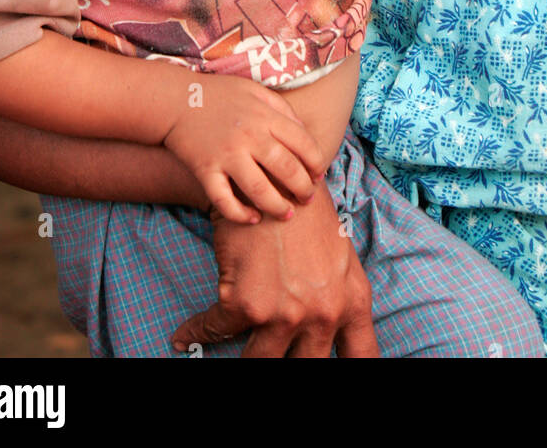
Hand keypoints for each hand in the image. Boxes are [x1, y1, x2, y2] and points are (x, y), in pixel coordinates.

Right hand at [162, 75, 325, 222]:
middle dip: (303, 189)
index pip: (303, 143)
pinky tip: (252, 218)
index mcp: (265, 116)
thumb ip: (281, 109)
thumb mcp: (255, 91)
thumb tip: (304, 131)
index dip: (316, 163)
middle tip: (307, 199)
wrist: (175, 99)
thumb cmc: (219, 95)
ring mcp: (226, 155)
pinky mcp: (205, 170)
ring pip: (260, 191)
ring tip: (287, 214)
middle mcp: (249, 136)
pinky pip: (224, 201)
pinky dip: (240, 214)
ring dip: (277, 207)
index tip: (318, 174)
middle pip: (287, 169)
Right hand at [171, 185, 378, 357]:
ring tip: (239, 352)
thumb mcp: (341, 253)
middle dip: (291, 363)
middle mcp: (323, 313)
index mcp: (352, 301)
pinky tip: (183, 336)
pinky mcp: (244, 304)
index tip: (339, 373)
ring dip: (248, 356)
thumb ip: (341, 295)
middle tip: (277, 355)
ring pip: (261, 361)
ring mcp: (284, 313)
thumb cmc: (307, 208)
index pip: (363, 355)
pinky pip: (214, 330)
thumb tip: (333, 330)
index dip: (353, 370)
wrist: (272, 173)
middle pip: (308, 365)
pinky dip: (194, 333)